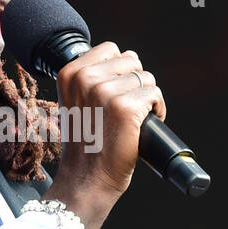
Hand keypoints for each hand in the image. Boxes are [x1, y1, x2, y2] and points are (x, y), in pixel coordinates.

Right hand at [41, 42, 165, 228]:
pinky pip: (155, 94)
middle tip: (127, 108)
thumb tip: (122, 60)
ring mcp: (105, 92)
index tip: (116, 93)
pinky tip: (144, 124)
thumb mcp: (75, 103)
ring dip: (147, 97)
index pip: (111, 49)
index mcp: (69, 73)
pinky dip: (158, 109)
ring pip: (146, 77)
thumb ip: (89, 79)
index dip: (120, 71)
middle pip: (131, 60)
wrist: (87, 178)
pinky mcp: (126, 108)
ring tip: (136, 118)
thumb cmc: (85, 143)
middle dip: (135, 82)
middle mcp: (85, 79)